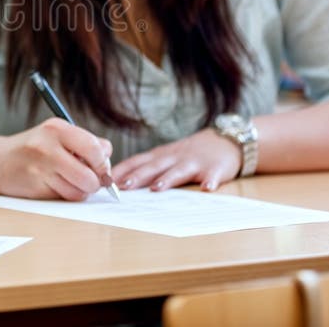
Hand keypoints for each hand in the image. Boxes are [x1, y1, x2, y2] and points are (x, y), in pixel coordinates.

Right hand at [0, 118, 113, 200]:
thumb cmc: (34, 149)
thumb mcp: (57, 135)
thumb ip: (85, 144)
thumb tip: (108, 164)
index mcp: (57, 128)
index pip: (95, 148)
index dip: (103, 162)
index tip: (101, 167)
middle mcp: (47, 147)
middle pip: (91, 175)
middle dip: (94, 182)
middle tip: (88, 179)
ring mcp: (40, 169)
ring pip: (79, 191)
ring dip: (80, 191)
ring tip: (69, 181)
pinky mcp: (35, 188)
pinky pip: (64, 198)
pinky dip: (65, 195)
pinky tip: (54, 185)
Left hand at [111, 128, 240, 191]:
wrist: (224, 141)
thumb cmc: (188, 154)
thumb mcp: (165, 157)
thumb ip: (146, 168)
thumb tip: (119, 183)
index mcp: (159, 156)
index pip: (136, 162)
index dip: (121, 171)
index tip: (104, 180)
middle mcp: (173, 158)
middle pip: (153, 167)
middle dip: (137, 176)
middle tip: (122, 187)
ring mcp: (193, 162)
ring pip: (178, 171)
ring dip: (167, 179)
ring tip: (157, 188)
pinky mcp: (214, 168)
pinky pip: (212, 175)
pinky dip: (210, 181)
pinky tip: (207, 188)